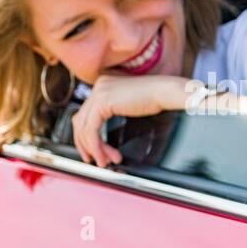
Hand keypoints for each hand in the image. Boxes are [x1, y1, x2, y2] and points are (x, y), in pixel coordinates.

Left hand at [71, 74, 187, 167]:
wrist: (166, 92)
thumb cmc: (156, 99)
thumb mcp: (128, 107)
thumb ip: (113, 114)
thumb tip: (102, 136)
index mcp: (103, 85)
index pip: (86, 114)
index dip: (86, 136)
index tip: (93, 152)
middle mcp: (99, 86)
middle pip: (80, 121)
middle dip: (86, 144)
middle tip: (95, 160)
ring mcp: (99, 93)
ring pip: (84, 128)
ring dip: (94, 148)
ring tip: (104, 162)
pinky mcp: (103, 102)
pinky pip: (92, 130)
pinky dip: (96, 146)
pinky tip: (105, 156)